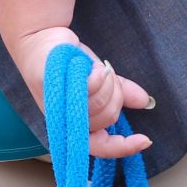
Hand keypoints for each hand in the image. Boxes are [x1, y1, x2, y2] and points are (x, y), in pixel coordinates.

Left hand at [6, 25, 152, 158]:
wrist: (41, 38)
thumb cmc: (67, 64)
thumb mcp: (97, 80)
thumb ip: (120, 92)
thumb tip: (145, 101)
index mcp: (76, 125)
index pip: (102, 147)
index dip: (124, 147)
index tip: (145, 140)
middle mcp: (67, 122)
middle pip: (108, 118)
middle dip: (113, 94)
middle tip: (102, 76)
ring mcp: (61, 107)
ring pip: (101, 103)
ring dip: (104, 81)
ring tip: (92, 69)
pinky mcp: (57, 89)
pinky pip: (90, 87)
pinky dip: (96, 74)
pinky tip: (88, 65)